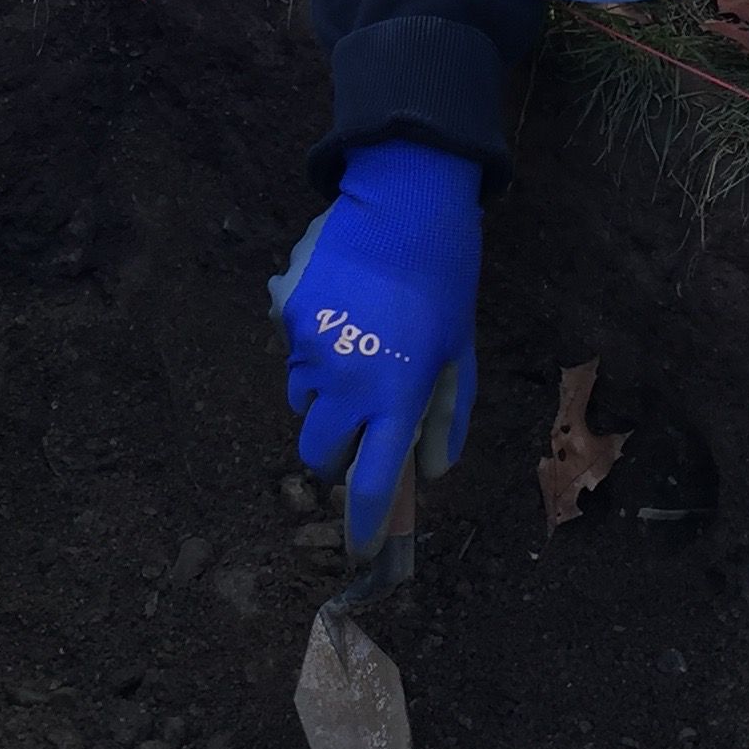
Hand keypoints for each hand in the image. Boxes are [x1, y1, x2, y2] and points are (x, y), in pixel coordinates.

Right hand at [272, 143, 480, 561]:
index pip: (373, 482)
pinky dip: (311, 354)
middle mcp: (347, 381)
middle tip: (361, 429)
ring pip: (302, 403)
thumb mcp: (462, 351)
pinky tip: (341, 317)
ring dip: (324, 400)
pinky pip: (293, 355)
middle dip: (336, 454)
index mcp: (397, 395)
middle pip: (319, 452)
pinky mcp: (286, 315)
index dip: (364, 523)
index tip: (360, 546)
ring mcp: (309, 348)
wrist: (404, 201)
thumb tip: (432, 471)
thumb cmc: (445, 279)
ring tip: (358, 354)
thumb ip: (447, 417)